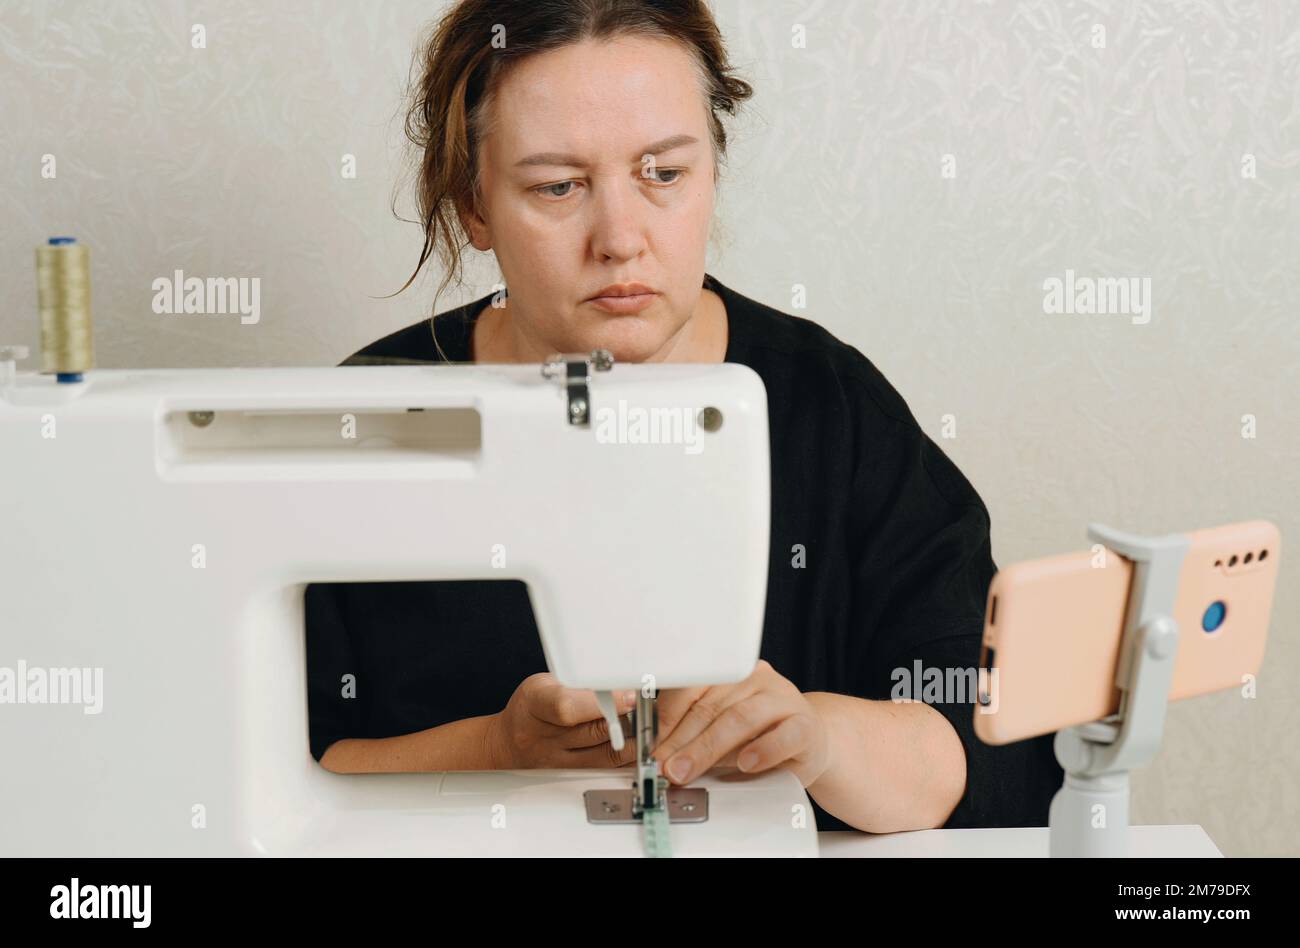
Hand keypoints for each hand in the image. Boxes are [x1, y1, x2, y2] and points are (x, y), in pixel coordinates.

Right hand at [486, 673, 638, 768]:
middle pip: (594, 731)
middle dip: (628, 716)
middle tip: (649, 703)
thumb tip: (620, 679)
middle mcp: (545, 736)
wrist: (508, 744)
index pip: (567, 707)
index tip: (630, 694)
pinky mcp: (572, 775)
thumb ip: (578, 683)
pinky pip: (608, 768)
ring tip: (647, 720)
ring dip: (633, 737)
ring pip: (606, 753)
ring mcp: (558, 761)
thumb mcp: (546, 683)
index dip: (602, 702)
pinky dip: (628, 755)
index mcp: (535, 703)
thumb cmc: (531, 707)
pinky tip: (639, 742)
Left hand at [651, 660, 831, 786]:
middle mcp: (755, 679)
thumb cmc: (758, 736)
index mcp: (729, 674)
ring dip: (708, 747)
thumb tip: (660, 757)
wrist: (808, 741)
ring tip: (688, 769)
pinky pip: (783, 735)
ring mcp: (783, 699)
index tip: (651, 747)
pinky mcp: (806, 725)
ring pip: (741, 717)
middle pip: (710, 706)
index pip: (690, 687)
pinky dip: (762, 750)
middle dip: (681, 740)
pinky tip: (745, 763)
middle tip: (664, 766)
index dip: (666, 718)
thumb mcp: (719, 732)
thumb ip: (692, 738)